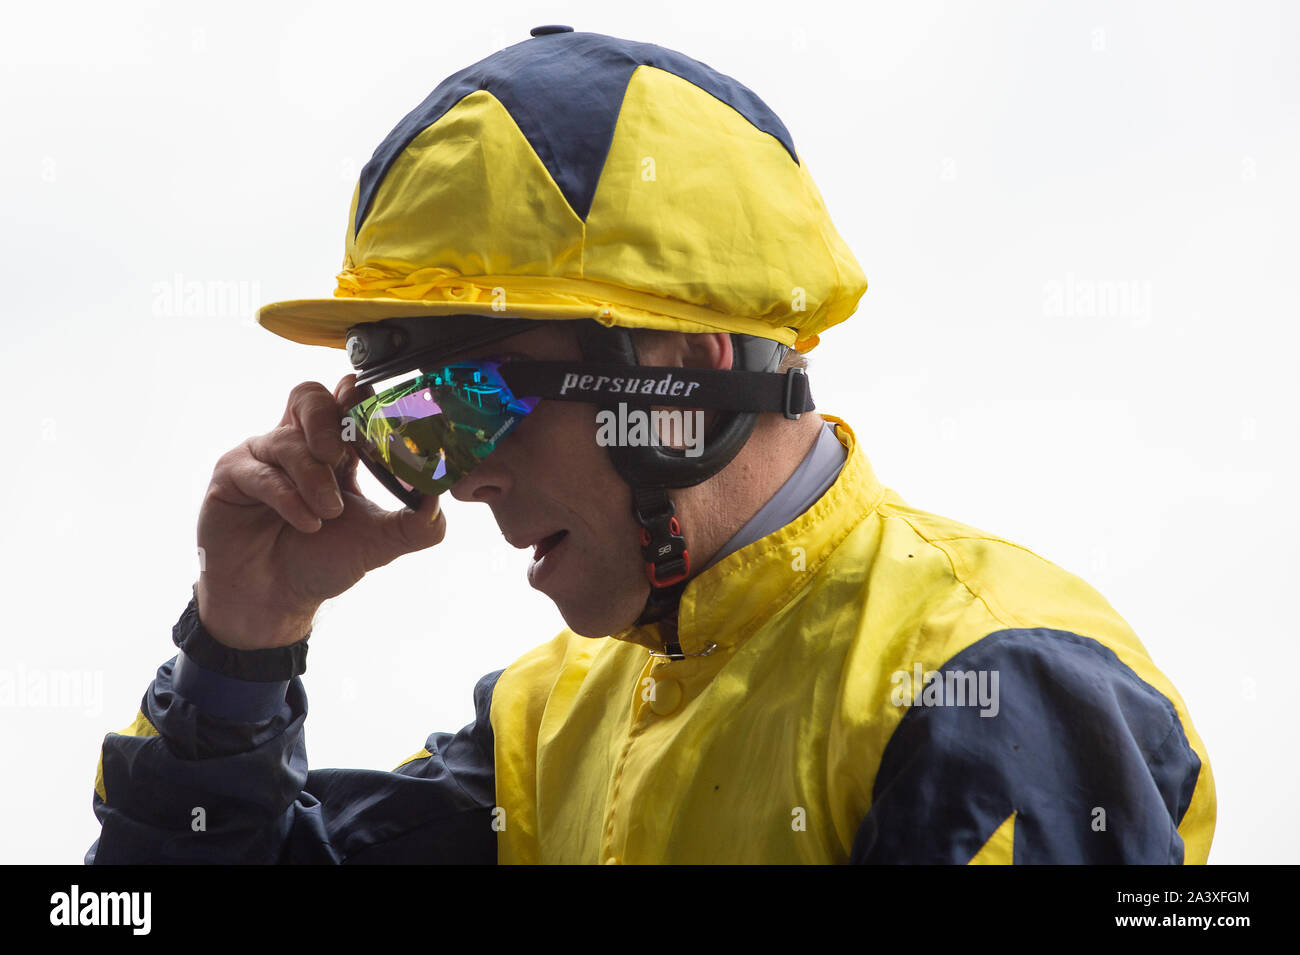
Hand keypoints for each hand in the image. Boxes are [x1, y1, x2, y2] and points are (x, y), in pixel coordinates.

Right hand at [194, 375, 445, 648]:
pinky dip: (289, 497)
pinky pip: (261, 472)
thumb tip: (441, 495)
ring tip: (327, 514)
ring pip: (288, 441)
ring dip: (314, 479)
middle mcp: (298, 445)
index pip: (346, 404)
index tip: (371, 401)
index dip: (358, 395)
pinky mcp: (232, 475)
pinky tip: (306, 523)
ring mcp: (262, 457)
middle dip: (328, 421)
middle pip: (309, 398)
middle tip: (340, 456)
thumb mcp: (381, 542)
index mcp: (336, 451)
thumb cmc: (322, 562)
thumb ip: (418, 521)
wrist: (276, 600)